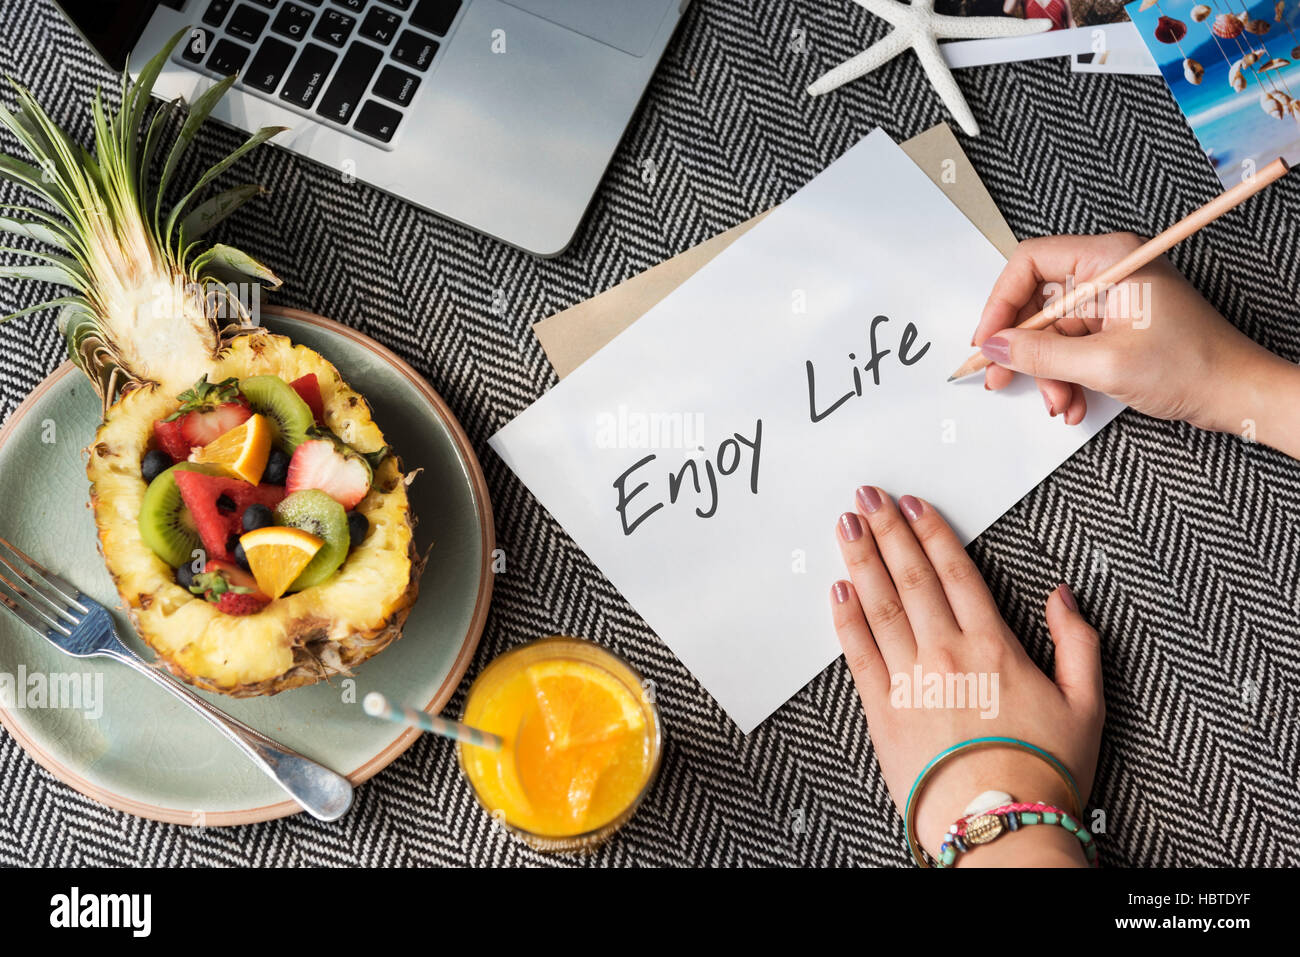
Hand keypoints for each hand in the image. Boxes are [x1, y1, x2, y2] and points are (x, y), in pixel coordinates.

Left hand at [831, 487, 1103, 865]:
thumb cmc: (1044, 772)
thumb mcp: (1086, 704)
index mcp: (994, 646)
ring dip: (860, 560)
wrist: (1001, 825)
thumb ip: (1078, 643)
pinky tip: (837, 590)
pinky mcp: (882, 709)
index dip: (931, 532)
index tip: (913, 504)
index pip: (956, 572)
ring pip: (879, 605)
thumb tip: (1061, 596)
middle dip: (887, 531)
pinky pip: (858, 652)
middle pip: (911, 577)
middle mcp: (947, 653)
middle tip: (867, 496)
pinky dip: (845, 617)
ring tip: (846, 525)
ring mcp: (910, 679)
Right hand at [973, 233, 1299, 457]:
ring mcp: (1113, 299)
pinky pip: (1071, 347)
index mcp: (1110, 258)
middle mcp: (1108, 271)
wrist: (1238, 394)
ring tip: (1059, 402)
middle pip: (1036, 301)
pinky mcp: (1116, 325)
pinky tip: (1073, 400)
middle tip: (1000, 376)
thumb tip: (996, 347)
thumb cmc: (1195, 366)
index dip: (1000, 303)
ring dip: (1047, 372)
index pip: (1030, 263)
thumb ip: (1041, 354)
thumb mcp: (1104, 363)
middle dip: (1024, 348)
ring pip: (1052, 332)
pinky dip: (1065, 376)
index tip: (987, 340)